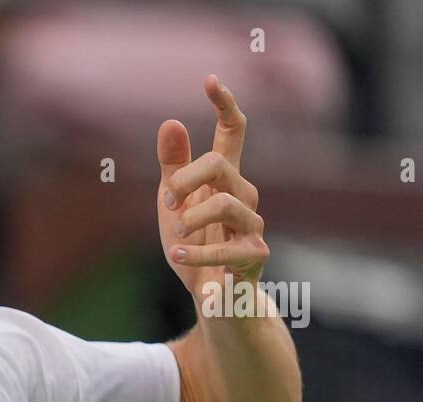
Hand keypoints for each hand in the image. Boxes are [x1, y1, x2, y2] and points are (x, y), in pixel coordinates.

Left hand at [157, 75, 267, 300]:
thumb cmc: (195, 249)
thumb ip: (173, 167)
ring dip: (191, 218)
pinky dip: (196, 254)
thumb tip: (171, 121)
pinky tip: (175, 255)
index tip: (210, 80)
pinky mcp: (255, 257)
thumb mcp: (174, 207)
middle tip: (167, 202)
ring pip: (227, 203)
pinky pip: (227, 249)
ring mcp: (253, 227)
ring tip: (174, 237)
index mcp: (225, 181)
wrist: (216, 301)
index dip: (224, 105)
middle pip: (221, 165)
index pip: (233, 133)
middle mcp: (245, 197)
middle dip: (186, 179)